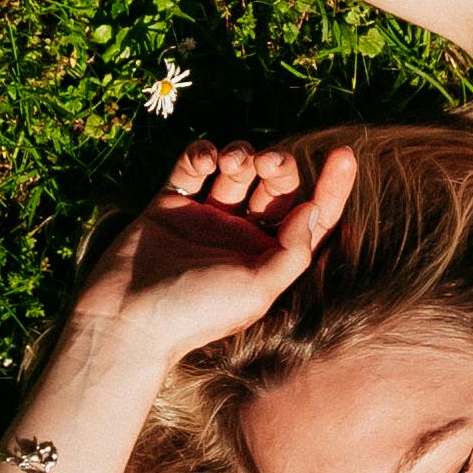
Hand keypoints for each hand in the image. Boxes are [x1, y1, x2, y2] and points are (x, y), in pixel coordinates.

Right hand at [73, 140, 357, 364]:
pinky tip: (203, 161)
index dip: (331, 188)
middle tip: (267, 161)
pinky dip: (201, 154)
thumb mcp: (258, 291)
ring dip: (240, 155)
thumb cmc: (197, 313)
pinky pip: (190, 167)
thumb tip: (314, 209)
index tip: (344, 155)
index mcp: (268, 259)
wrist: (128, 318)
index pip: (310, 217)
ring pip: (235, 170)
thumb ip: (293, 252)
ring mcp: (205, 219)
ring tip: (231, 163)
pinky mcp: (169, 205)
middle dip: (277, 165)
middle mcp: (240, 237)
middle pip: (273, 186)